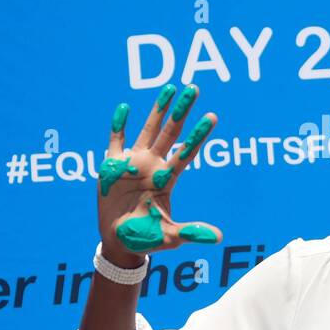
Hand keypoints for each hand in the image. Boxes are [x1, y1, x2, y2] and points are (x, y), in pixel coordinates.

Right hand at [96, 84, 222, 263]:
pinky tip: (124, 107)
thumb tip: (218, 237)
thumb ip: (190, 232)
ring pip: (148, 130)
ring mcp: (133, 164)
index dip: (198, 135)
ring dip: (158, 109)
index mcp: (166, 180)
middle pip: (170, 133)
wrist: (119, 242)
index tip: (212, 116)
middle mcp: (153, 166)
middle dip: (181, 111)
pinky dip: (119, 125)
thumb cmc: (147, 239)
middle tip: (194, 88)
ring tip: (170, 87)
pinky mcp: (112, 166)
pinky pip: (115, 141)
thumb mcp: (169, 237)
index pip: (185, 153)